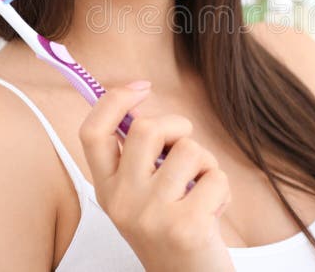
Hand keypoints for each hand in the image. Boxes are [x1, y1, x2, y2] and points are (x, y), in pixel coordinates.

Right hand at [79, 81, 233, 271]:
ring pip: (188, 150)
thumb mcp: (142, 193)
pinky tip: (212, 211)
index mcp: (106, 189)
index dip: (114, 100)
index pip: (93, 132)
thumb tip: (138, 97)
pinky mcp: (186, 226)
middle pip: (147, 129)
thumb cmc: (170, 227)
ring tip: (200, 190)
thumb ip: (138, 155)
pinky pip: (215, 176)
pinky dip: (221, 188)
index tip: (141, 87)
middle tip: (186, 149)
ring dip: (205, 163)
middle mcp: (121, 201)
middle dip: (178, 127)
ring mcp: (152, 215)